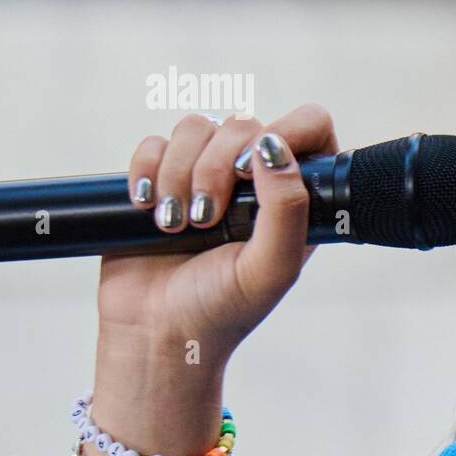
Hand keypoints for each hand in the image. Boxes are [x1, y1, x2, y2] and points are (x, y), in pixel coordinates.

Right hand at [96, 103, 338, 366]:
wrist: (159, 331)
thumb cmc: (225, 307)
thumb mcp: (272, 268)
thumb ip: (287, 208)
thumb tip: (273, 147)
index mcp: (294, 195)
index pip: (309, 127)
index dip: (286, 133)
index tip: (251, 172)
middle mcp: (255, 179)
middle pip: (242, 124)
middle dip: (217, 167)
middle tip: (207, 218)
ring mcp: (206, 173)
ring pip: (195, 127)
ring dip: (179, 173)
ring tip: (176, 224)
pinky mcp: (161, 177)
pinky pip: (153, 143)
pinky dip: (146, 170)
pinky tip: (147, 209)